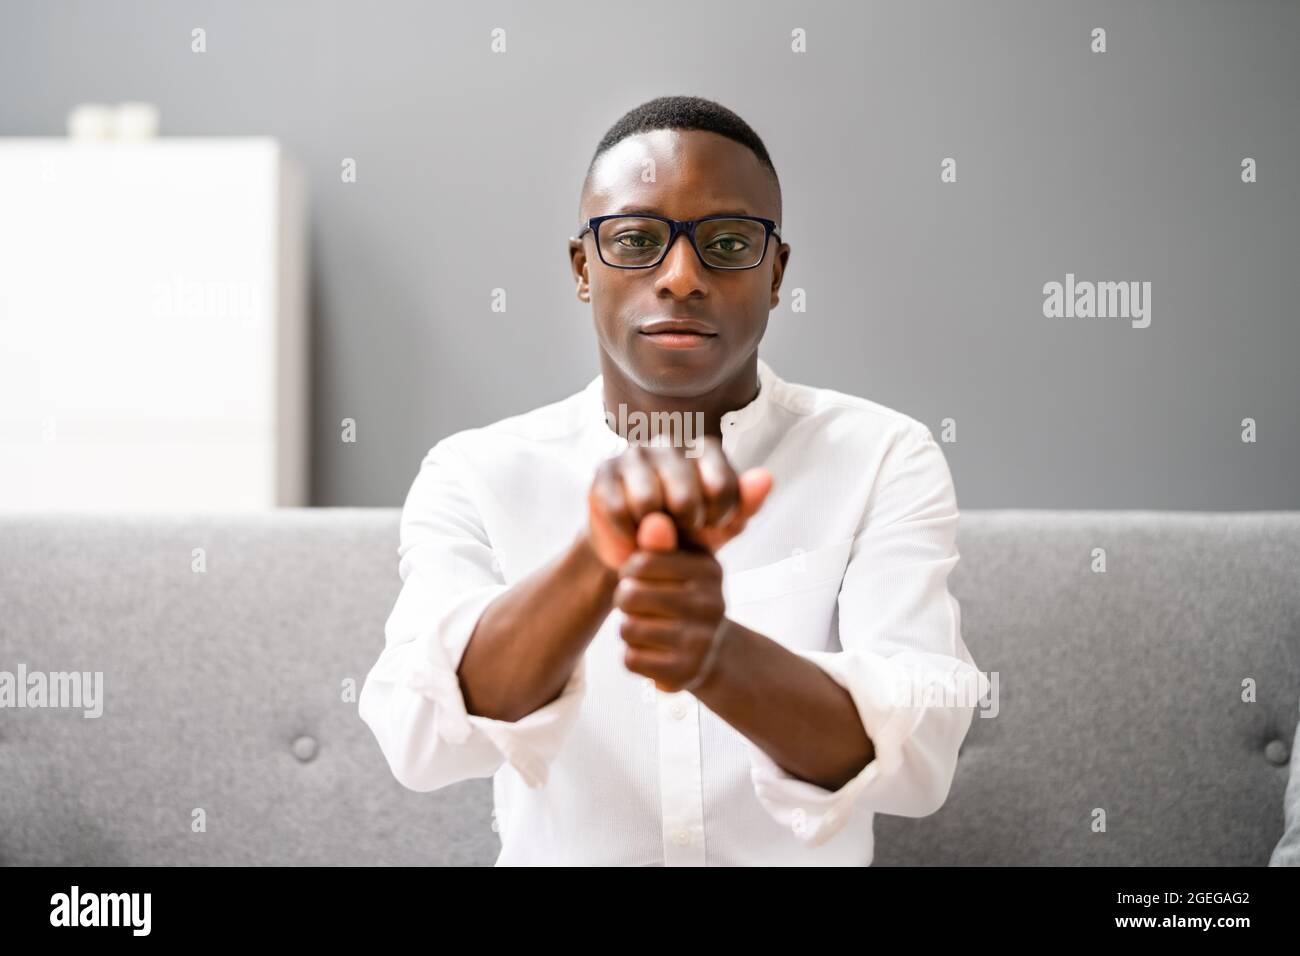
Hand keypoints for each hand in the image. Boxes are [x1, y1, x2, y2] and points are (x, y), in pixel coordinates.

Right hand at [586, 435, 772, 569]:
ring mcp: (634, 453)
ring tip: (654, 535)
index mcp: (704, 449)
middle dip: (684, 528)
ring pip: (648, 504)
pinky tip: (632, 538)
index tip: (710, 526)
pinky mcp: (603, 470)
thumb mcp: (722, 526)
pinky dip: (628, 537)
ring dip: (652, 534)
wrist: (635, 550)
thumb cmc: (685, 533)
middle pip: (685, 497)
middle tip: (679, 531)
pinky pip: (619, 511)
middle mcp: (669, 443)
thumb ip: (745, 504)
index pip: (723, 486)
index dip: (719, 518)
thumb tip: (766, 478)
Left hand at [615, 513, 729, 693]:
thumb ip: (661, 542)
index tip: (635, 574)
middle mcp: (710, 605)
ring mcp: (700, 642)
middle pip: (631, 596)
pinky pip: (632, 659)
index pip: (642, 562)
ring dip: (628, 628)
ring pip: (628, 629)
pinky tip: (650, 650)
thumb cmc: (683, 595)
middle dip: (624, 599)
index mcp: (709, 570)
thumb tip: (651, 521)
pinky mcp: (685, 672)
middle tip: (634, 602)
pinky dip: (633, 655)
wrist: (712, 650)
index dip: (629, 568)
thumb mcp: (678, 562)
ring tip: (644, 624)